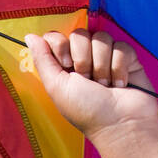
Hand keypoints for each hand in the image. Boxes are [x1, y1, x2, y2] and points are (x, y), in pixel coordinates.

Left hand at [23, 28, 157, 145]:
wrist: (121, 123)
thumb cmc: (86, 111)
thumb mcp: (57, 87)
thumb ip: (42, 60)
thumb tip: (29, 36)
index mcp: (64, 67)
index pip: (57, 37)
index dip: (61, 46)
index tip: (66, 66)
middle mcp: (84, 59)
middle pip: (80, 34)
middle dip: (83, 58)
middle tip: (88, 80)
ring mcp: (106, 57)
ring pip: (102, 38)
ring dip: (102, 65)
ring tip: (105, 86)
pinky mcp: (127, 58)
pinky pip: (122, 46)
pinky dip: (120, 66)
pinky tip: (120, 83)